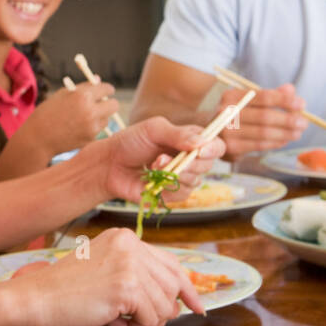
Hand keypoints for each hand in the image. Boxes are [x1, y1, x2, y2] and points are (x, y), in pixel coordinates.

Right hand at [7, 227, 204, 325]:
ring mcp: (129, 264)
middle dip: (162, 312)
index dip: (187, 287)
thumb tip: (176, 307)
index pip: (171, 262)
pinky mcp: (126, 287)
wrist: (31, 301)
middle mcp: (131, 245)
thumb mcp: (104, 275)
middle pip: (174, 285)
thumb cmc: (61, 295)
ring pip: (166, 305)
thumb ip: (137, 282)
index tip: (197, 306)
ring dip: (147, 324)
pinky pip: (153, 319)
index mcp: (124, 238)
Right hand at [19, 82, 121, 153]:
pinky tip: (77, 128)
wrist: (38, 139)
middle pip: (114, 105)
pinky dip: (92, 128)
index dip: (107, 89)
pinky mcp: (90, 139)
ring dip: (100, 117)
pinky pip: (98, 130)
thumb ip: (83, 87)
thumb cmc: (47, 113)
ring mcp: (92, 127)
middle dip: (110, 103)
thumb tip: (99, 79)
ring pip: (107, 119)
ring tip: (83, 118)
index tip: (106, 91)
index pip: (106, 89)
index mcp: (82, 96)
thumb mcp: (62, 95)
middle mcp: (90, 111)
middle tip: (103, 103)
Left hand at [97, 116, 226, 203]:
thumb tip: (201, 142)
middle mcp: (190, 159)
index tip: (200, 150)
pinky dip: (168, 187)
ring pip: (196, 181)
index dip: (213, 149)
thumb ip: (178, 134)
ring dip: (175, 174)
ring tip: (154, 165)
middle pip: (207, 165)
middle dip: (188, 162)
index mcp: (190, 140)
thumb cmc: (130, 142)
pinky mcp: (172, 195)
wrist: (110, 164)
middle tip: (163, 157)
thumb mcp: (153, 130)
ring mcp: (182, 178)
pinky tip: (153, 179)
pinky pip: (183, 195)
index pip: (215, 145)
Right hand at [217, 84, 306, 155]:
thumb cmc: (236, 114)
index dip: (285, 100)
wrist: (211, 132)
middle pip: (265, 116)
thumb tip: (291, 90)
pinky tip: (284, 140)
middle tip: (304, 123)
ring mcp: (226, 132)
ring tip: (298, 133)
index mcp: (231, 96)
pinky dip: (275, 143)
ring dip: (286, 134)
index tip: (302, 104)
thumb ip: (270, 95)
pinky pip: (259, 146)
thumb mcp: (249, 101)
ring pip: (264, 133)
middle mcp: (225, 113)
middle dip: (289, 120)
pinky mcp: (230, 148)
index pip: (263, 97)